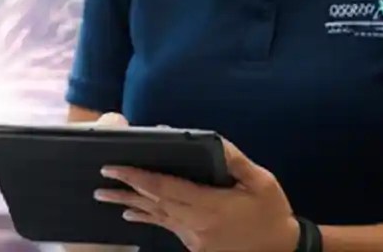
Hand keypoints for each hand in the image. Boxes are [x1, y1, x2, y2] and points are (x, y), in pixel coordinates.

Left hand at [94, 137, 300, 251]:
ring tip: (106, 197)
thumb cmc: (271, 209)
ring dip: (130, 205)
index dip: (136, 177)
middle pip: (154, 203)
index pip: (164, 188)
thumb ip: (234, 160)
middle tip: (101, 180)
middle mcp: (197, 225)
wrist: (281, 247)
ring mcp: (194, 239)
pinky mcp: (195, 246)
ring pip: (157, 217)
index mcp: (210, 206)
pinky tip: (133, 214)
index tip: (114, 168)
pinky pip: (167, 227)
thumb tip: (211, 140)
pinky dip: (149, 217)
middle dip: (126, 190)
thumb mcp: (260, 180)